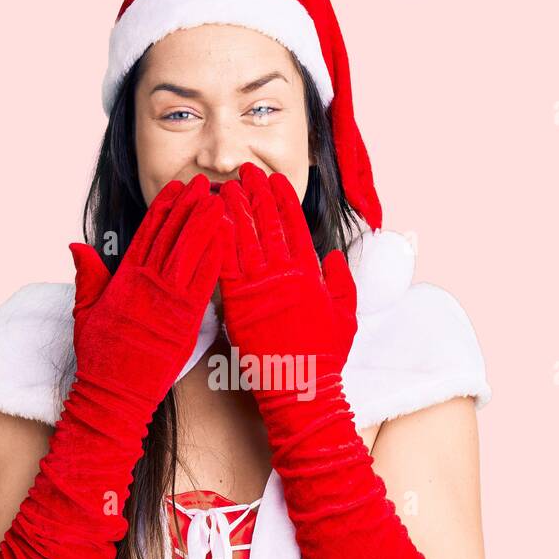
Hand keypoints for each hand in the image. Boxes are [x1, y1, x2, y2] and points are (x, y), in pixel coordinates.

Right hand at [67, 173, 225, 411]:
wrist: (113, 394)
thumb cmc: (99, 357)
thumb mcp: (85, 311)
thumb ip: (88, 276)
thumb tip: (77, 245)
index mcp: (124, 279)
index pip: (147, 234)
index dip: (163, 209)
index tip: (175, 189)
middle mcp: (147, 285)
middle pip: (172, 237)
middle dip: (189, 208)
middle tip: (204, 184)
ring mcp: (168, 302)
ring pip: (190, 254)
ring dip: (205, 226)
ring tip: (219, 202)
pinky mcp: (186, 321)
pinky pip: (203, 284)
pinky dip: (214, 260)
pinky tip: (225, 241)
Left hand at [217, 162, 356, 386]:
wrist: (299, 387)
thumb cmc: (324, 357)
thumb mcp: (345, 315)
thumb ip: (340, 282)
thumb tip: (332, 255)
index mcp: (310, 275)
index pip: (295, 227)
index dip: (284, 201)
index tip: (276, 181)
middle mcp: (284, 275)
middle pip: (267, 225)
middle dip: (258, 195)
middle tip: (248, 172)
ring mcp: (260, 288)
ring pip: (245, 239)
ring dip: (236, 210)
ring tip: (229, 187)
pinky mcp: (237, 304)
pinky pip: (225, 265)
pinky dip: (219, 241)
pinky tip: (212, 221)